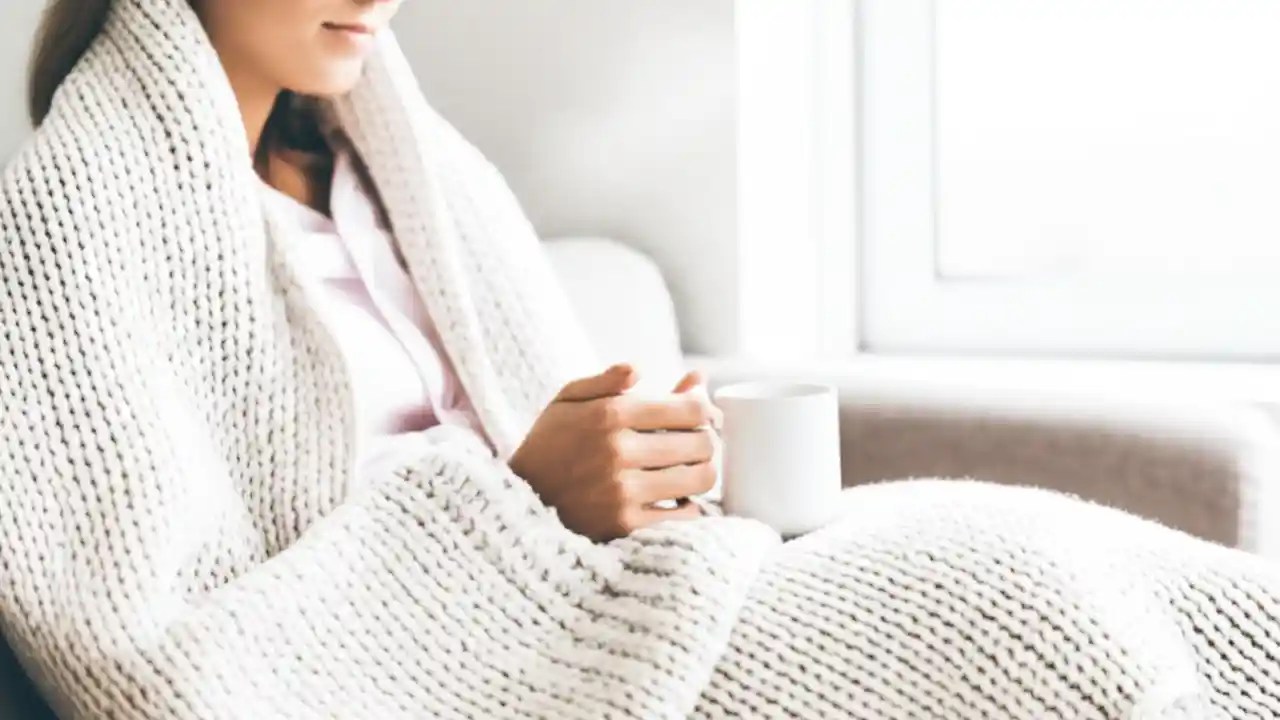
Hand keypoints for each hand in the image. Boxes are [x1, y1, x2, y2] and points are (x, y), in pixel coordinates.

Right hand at [508, 363, 721, 541]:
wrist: (519, 501)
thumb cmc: (549, 444)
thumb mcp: (567, 400)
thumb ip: (608, 380)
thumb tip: (643, 368)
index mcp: (610, 414)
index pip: (690, 409)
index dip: (706, 409)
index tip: (701, 414)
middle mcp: (618, 452)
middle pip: (702, 444)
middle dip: (708, 440)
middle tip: (699, 442)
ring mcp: (622, 491)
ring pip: (699, 479)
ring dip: (703, 472)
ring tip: (690, 469)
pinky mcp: (624, 525)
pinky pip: (683, 516)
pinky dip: (688, 506)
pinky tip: (676, 498)